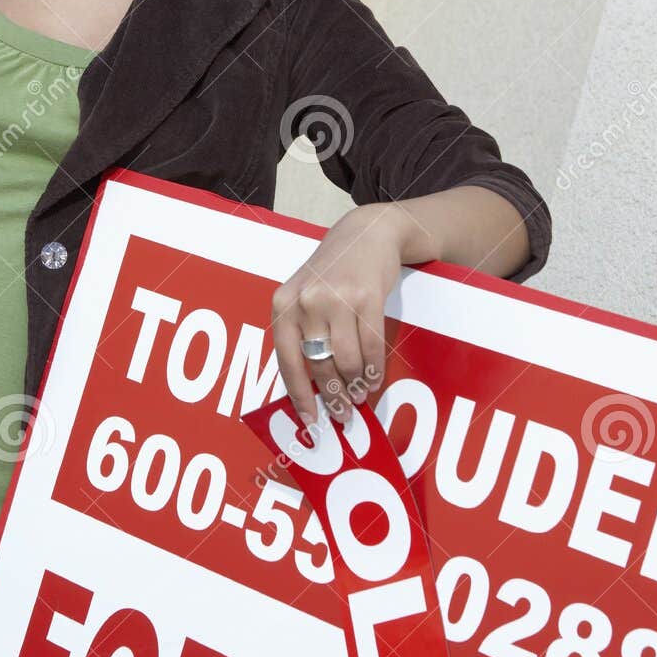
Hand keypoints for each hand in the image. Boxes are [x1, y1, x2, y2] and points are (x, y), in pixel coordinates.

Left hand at [271, 203, 406, 429]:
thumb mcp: (303, 297)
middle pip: (319, 367)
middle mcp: (306, 303)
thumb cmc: (331, 274)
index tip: (309, 420)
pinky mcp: (367, 298)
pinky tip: (373, 379)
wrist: (364, 235)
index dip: (299, 396)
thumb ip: (301, 334)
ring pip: (346, 361)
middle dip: (333, 397)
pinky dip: (373, 369)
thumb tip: (309, 389)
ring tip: (360, 395)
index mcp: (283, 306)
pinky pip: (370, 347)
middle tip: (343, 415)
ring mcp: (336, 299)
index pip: (286, 362)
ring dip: (355, 385)